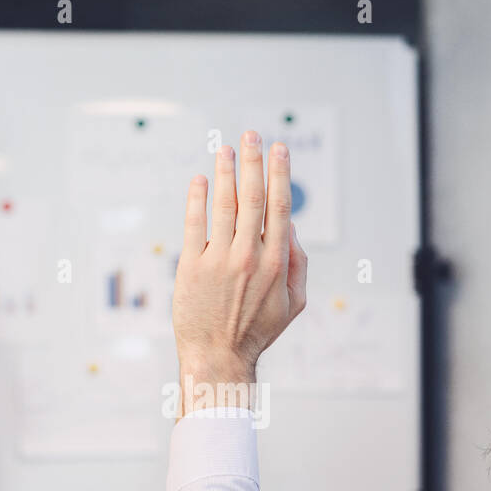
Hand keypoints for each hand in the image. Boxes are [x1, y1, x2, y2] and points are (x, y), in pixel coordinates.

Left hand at [172, 130, 307, 416]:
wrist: (218, 356)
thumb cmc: (257, 331)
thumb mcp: (293, 304)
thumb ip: (298, 265)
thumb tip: (290, 227)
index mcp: (276, 262)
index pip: (279, 206)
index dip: (279, 173)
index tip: (278, 149)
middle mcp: (249, 256)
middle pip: (253, 197)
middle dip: (253, 161)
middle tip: (251, 134)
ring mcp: (219, 259)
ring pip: (224, 205)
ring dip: (224, 172)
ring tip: (223, 149)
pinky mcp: (192, 265)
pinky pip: (194, 223)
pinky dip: (197, 198)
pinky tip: (199, 180)